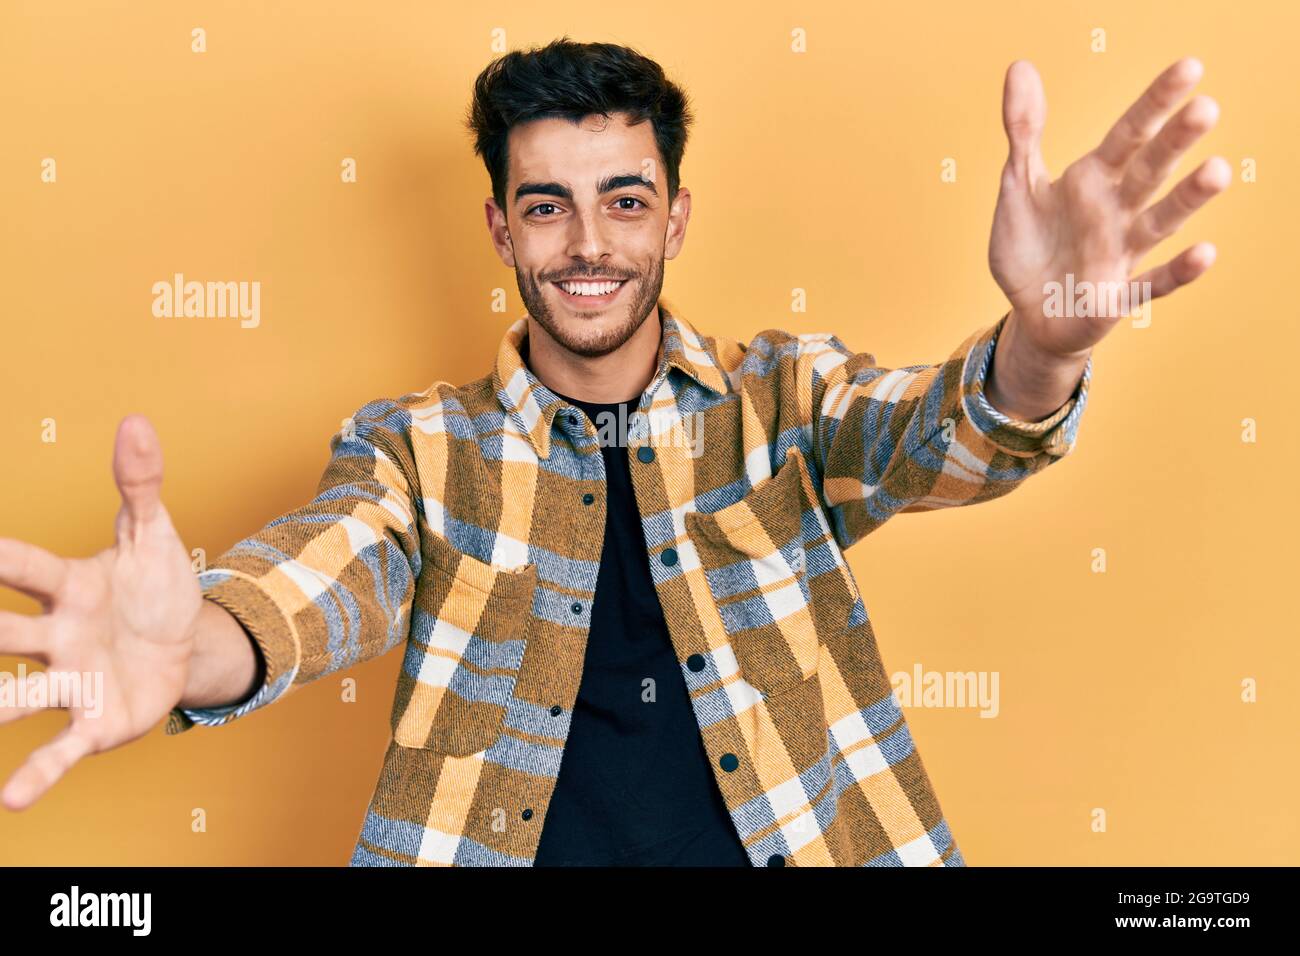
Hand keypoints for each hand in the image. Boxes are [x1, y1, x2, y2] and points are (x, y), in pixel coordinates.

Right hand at [0, 416, 202, 809]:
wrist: (185, 644)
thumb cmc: (155, 586)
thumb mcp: (154, 535)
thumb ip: (140, 483)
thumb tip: (136, 419)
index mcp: (67, 586)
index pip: (22, 567)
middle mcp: (54, 635)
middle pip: (1, 634)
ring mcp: (69, 680)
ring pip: (17, 695)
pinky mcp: (93, 721)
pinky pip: (59, 748)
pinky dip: (37, 773)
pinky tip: (10, 801)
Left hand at [988, 57, 1229, 361]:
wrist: (1029, 311)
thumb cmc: (1031, 245)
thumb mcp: (1018, 184)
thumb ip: (1023, 130)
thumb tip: (1020, 66)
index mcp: (1094, 180)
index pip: (1129, 134)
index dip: (1154, 103)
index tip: (1190, 68)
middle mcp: (1117, 211)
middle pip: (1150, 171)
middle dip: (1175, 142)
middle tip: (1206, 108)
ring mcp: (1121, 254)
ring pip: (1160, 222)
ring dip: (1187, 200)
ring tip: (1218, 171)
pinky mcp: (1116, 298)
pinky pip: (1151, 285)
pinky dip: (1176, 272)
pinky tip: (1203, 254)